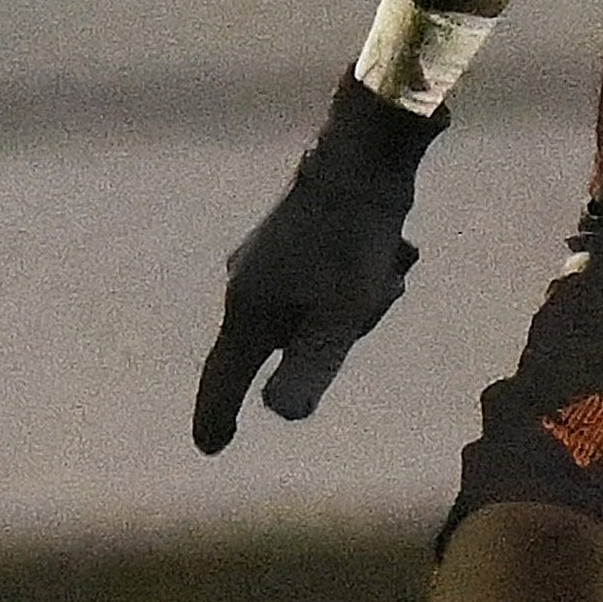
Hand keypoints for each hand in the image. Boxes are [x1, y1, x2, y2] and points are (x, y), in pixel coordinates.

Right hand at [191, 79, 446, 451]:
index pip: (225, 376)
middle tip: (377, 297)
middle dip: (338, 336)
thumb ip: (311, 367)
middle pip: (286, 344)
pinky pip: (325, 281)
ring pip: (314, 311)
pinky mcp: (291, 238)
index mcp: (250, 308)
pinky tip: (389, 250)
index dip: (218, 414)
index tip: (212, 447)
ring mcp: (267, 259)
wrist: (363, 153)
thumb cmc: (353, 240)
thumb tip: (280, 410)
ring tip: (390, 268)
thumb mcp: (341, 316)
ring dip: (359, 302)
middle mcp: (247, 284)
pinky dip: (358, 277)